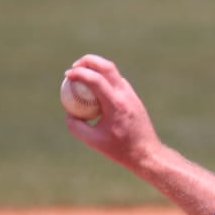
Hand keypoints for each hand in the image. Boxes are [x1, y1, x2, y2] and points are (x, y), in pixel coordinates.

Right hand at [62, 54, 162, 169]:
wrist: (147, 153)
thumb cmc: (120, 149)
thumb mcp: (93, 141)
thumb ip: (76, 126)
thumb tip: (68, 112)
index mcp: (116, 105)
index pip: (96, 79)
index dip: (79, 73)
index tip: (67, 75)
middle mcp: (126, 96)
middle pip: (107, 66)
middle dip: (88, 60)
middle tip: (75, 66)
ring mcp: (132, 95)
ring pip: (114, 72)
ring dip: (97, 69)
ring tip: (82, 77)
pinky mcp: (134, 98)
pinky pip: (117, 82)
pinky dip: (104, 80)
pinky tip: (95, 90)